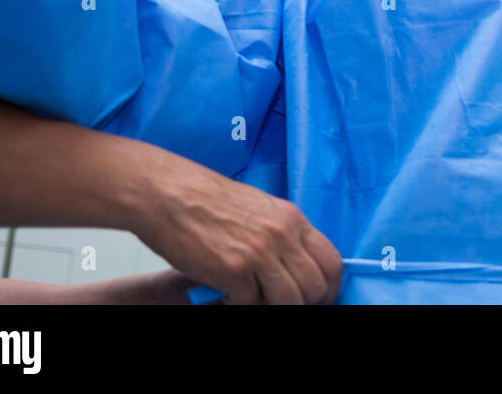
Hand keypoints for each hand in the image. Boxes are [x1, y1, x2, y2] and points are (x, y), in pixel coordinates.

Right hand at [134, 159, 343, 304]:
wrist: (169, 194)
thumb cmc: (209, 200)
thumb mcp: (261, 208)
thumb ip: (284, 235)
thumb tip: (298, 267)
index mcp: (292, 219)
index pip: (332, 263)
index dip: (329, 289)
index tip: (320, 299)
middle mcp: (282, 235)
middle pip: (314, 288)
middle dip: (303, 303)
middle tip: (283, 304)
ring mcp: (260, 253)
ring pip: (289, 301)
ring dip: (273, 306)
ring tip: (253, 298)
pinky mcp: (234, 271)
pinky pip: (251, 304)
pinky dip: (240, 304)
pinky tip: (227, 294)